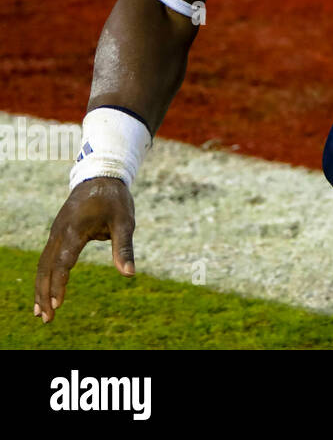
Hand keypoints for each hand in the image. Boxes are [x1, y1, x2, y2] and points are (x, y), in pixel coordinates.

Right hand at [34, 177, 134, 322]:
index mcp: (75, 230)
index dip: (60, 283)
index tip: (58, 304)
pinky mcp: (57, 234)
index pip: (64, 262)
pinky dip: (43, 277)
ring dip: (40, 289)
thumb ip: (124, 248)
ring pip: (42, 265)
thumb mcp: (125, 222)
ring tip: (41, 313)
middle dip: (44, 294)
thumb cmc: (115, 200)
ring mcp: (55, 233)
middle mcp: (60, 233)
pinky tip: (44, 292)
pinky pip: (46, 259)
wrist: (100, 176)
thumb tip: (130, 274)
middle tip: (47, 318)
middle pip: (46, 268)